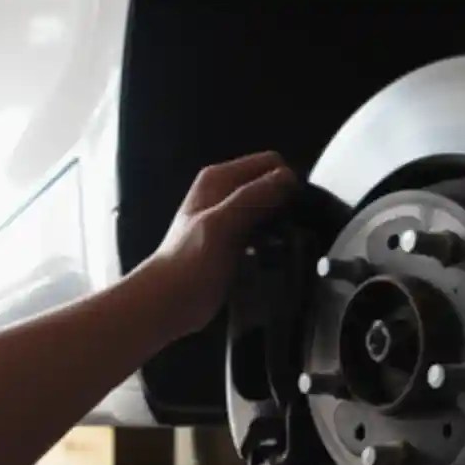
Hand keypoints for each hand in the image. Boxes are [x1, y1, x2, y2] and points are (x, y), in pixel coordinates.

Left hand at [144, 151, 296, 338]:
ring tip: (289, 246)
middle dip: (288, 204)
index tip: (295, 211)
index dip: (286, 182)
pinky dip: (276, 242)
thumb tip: (289, 177)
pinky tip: (278, 257)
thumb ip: (252, 197)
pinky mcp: (237, 243)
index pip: (270, 163)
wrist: (169, 302)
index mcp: (220, 179)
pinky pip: (266, 233)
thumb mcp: (221, 224)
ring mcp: (232, 219)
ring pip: (272, 211)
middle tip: (294, 231)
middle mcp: (227, 193)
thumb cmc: (190, 262)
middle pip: (272, 186)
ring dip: (284, 225)